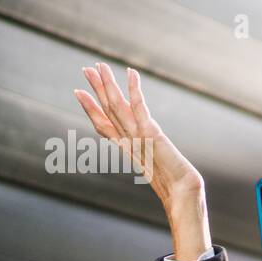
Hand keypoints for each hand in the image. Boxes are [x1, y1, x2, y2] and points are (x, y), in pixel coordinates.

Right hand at [74, 63, 212, 259]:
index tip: (78, 92)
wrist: (183, 195)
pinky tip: (131, 73)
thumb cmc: (175, 188)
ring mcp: (138, 136)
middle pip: (108, 111)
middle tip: (85, 69)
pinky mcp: (151, 133)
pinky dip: (134, 89)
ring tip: (99, 66)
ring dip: (108, 84)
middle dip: (97, 89)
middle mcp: (129, 141)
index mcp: (128, 149)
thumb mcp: (157, 170)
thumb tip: (153, 160)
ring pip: (117, 106)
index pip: (104, 125)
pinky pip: (140, 107)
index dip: (91, 109)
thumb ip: (151, 163)